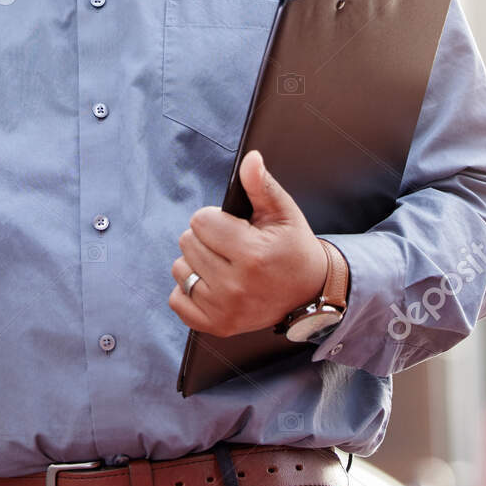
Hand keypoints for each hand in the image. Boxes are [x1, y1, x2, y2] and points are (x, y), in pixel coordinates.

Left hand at [168, 150, 331, 336]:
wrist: (308, 292)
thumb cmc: (292, 247)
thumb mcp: (283, 213)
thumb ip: (261, 185)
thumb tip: (250, 159)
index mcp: (252, 254)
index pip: (200, 221)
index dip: (215, 219)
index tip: (236, 228)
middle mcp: (236, 286)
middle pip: (187, 242)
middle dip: (206, 239)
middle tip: (231, 247)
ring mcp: (224, 310)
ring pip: (179, 269)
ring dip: (196, 263)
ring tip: (224, 265)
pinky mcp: (216, 326)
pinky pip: (177, 300)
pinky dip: (188, 291)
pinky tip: (213, 285)